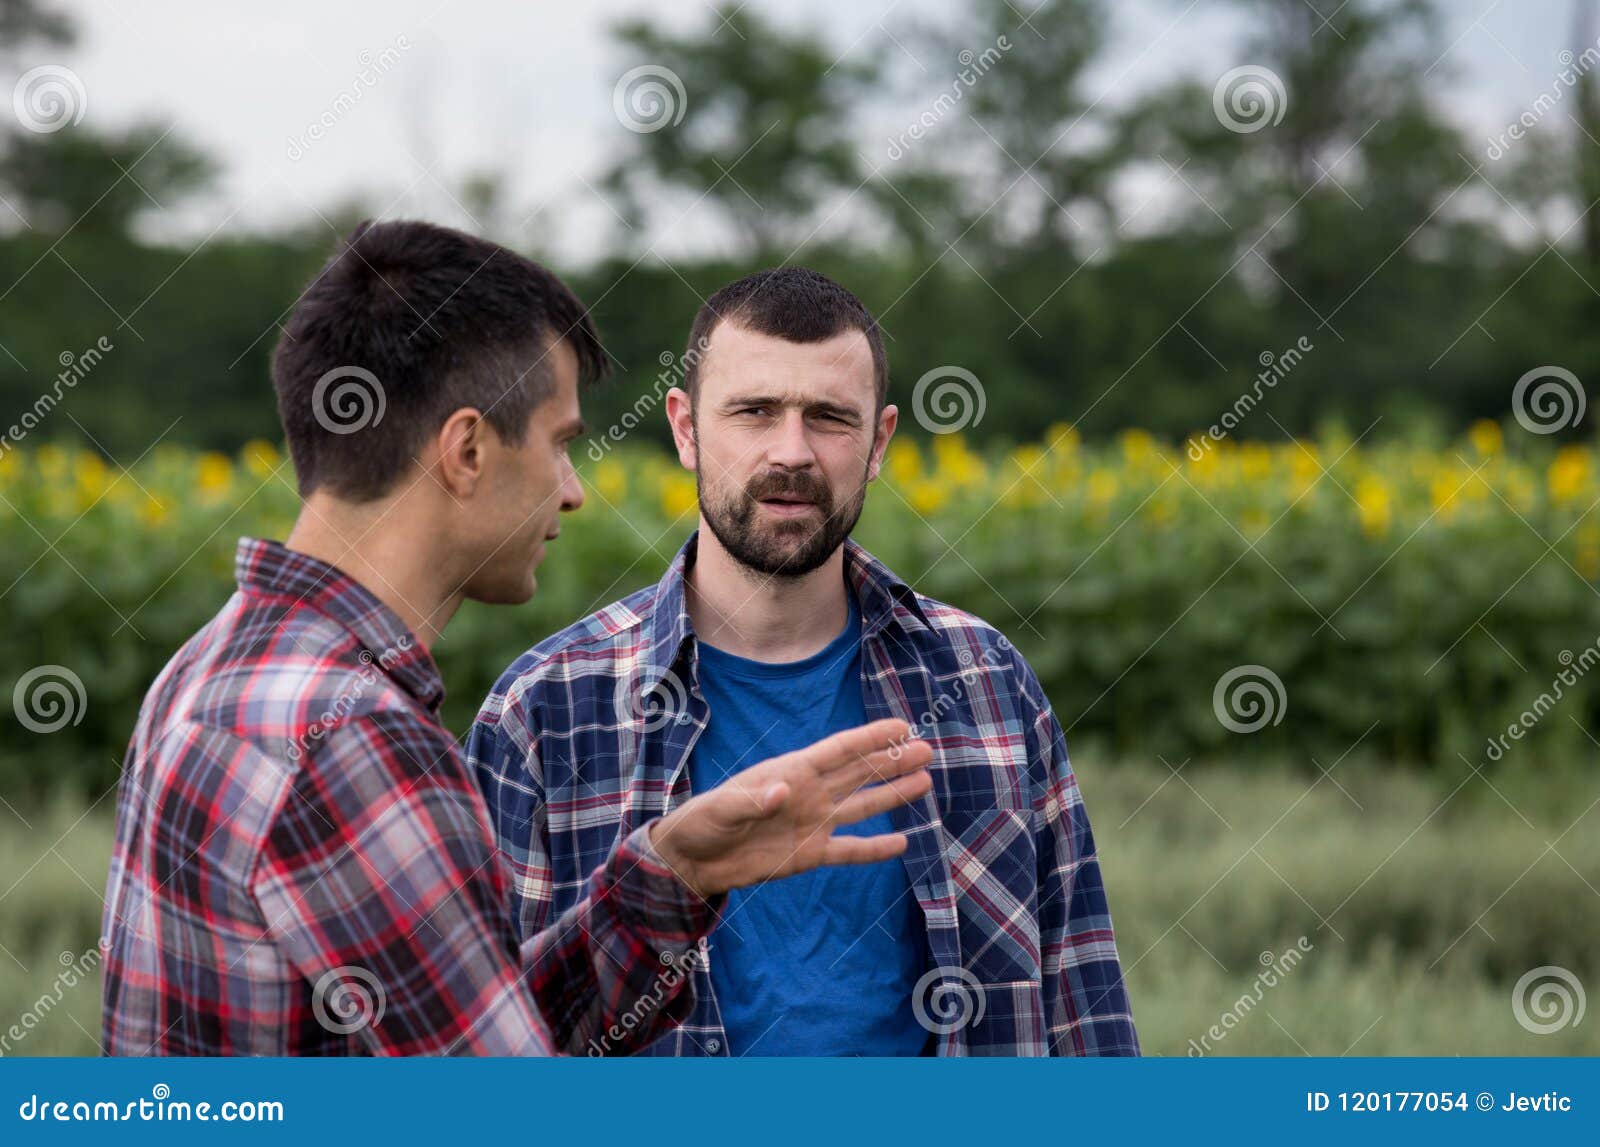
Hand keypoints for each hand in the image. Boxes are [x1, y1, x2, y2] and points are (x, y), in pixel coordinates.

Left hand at [647, 718, 932, 897]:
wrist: (694, 861)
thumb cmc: (703, 823)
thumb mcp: (722, 808)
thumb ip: (754, 800)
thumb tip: (785, 791)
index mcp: (792, 772)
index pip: (839, 751)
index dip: (870, 738)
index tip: (901, 727)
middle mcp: (810, 793)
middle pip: (859, 773)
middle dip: (892, 761)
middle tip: (927, 750)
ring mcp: (813, 823)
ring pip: (862, 806)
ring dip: (892, 794)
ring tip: (925, 782)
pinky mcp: (810, 854)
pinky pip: (850, 850)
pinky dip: (875, 848)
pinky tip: (902, 842)